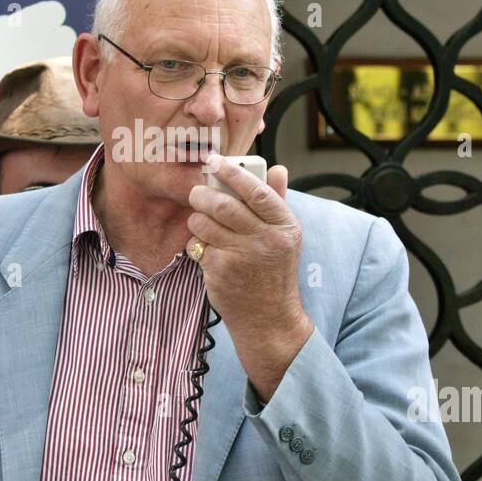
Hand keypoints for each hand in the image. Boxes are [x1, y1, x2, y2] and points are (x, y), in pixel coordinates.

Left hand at [186, 153, 313, 401]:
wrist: (269, 318)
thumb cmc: (274, 272)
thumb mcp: (285, 237)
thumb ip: (278, 201)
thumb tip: (278, 168)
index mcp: (284, 226)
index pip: (256, 191)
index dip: (232, 172)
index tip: (215, 161)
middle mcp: (265, 240)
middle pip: (223, 204)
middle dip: (202, 194)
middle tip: (196, 193)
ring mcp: (241, 256)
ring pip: (204, 223)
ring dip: (197, 219)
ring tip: (201, 223)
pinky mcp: (220, 271)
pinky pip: (196, 245)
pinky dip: (196, 244)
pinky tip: (206, 251)